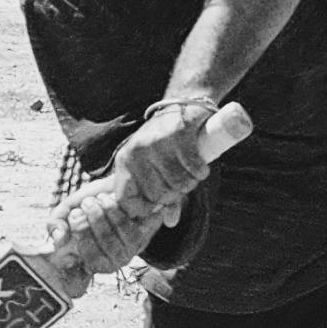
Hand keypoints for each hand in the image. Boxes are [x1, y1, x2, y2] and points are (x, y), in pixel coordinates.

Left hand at [42, 98, 233, 291]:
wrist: (183, 104)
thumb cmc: (167, 144)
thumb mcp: (157, 168)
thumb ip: (162, 196)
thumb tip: (170, 222)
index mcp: (125, 161)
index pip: (126, 200)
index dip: (144, 210)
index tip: (159, 206)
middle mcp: (137, 152)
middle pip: (158, 195)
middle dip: (175, 193)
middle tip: (182, 180)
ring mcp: (157, 143)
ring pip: (178, 183)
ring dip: (191, 181)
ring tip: (191, 170)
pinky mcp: (179, 134)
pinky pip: (194, 168)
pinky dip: (201, 171)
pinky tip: (200, 165)